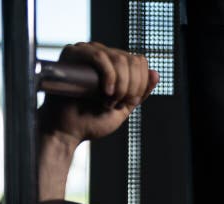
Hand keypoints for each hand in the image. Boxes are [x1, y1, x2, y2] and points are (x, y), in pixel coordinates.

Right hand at [38, 42, 158, 146]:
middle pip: (132, 60)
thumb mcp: (125, 107)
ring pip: (119, 58)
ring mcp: (86, 52)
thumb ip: (141, 93)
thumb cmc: (93, 121)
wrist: (68, 130)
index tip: (129, 102)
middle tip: (118, 103)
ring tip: (108, 101)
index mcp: (114, 65)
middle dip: (131, 86)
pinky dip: (109, 76)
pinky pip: (100, 56)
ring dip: (120, 85)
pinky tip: (106, 92)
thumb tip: (156, 73)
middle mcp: (102, 54)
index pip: (139, 61)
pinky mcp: (72, 54)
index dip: (141, 83)